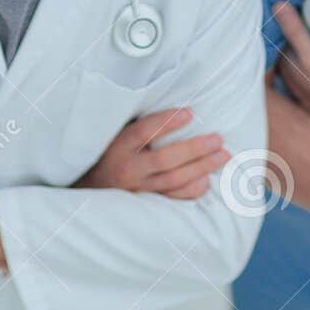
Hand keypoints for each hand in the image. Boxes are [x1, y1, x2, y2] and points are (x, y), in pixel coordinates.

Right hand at [74, 107, 229, 198]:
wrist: (88, 190)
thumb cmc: (107, 154)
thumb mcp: (115, 134)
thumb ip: (138, 124)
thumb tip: (172, 105)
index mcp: (119, 146)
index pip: (145, 130)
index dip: (168, 121)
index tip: (190, 113)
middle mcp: (128, 169)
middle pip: (166, 159)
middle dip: (195, 148)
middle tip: (218, 139)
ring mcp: (138, 189)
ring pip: (174, 180)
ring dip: (201, 167)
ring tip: (222, 155)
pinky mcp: (145, 204)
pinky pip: (173, 198)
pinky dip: (191, 191)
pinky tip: (206, 181)